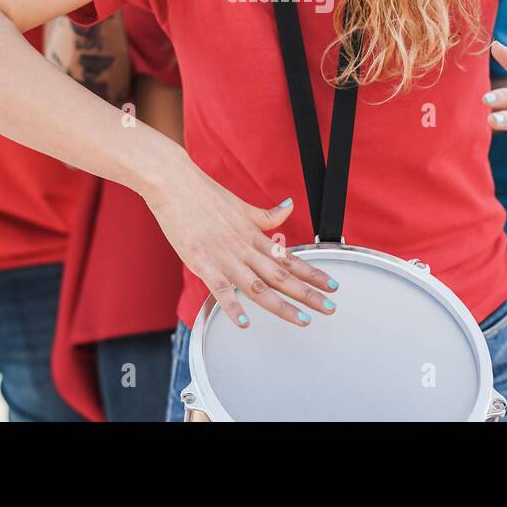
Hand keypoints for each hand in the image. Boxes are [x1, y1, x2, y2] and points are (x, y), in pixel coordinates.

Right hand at [144, 168, 337, 328]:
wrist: (175, 183)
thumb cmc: (205, 195)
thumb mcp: (242, 206)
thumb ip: (266, 215)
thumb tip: (290, 206)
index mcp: (254, 235)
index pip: (289, 258)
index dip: (312, 272)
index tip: (331, 285)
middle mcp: (244, 248)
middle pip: (281, 276)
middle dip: (307, 294)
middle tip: (329, 308)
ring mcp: (224, 257)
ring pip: (258, 287)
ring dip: (281, 305)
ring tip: (302, 319)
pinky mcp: (202, 262)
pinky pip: (220, 289)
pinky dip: (232, 306)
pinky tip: (243, 322)